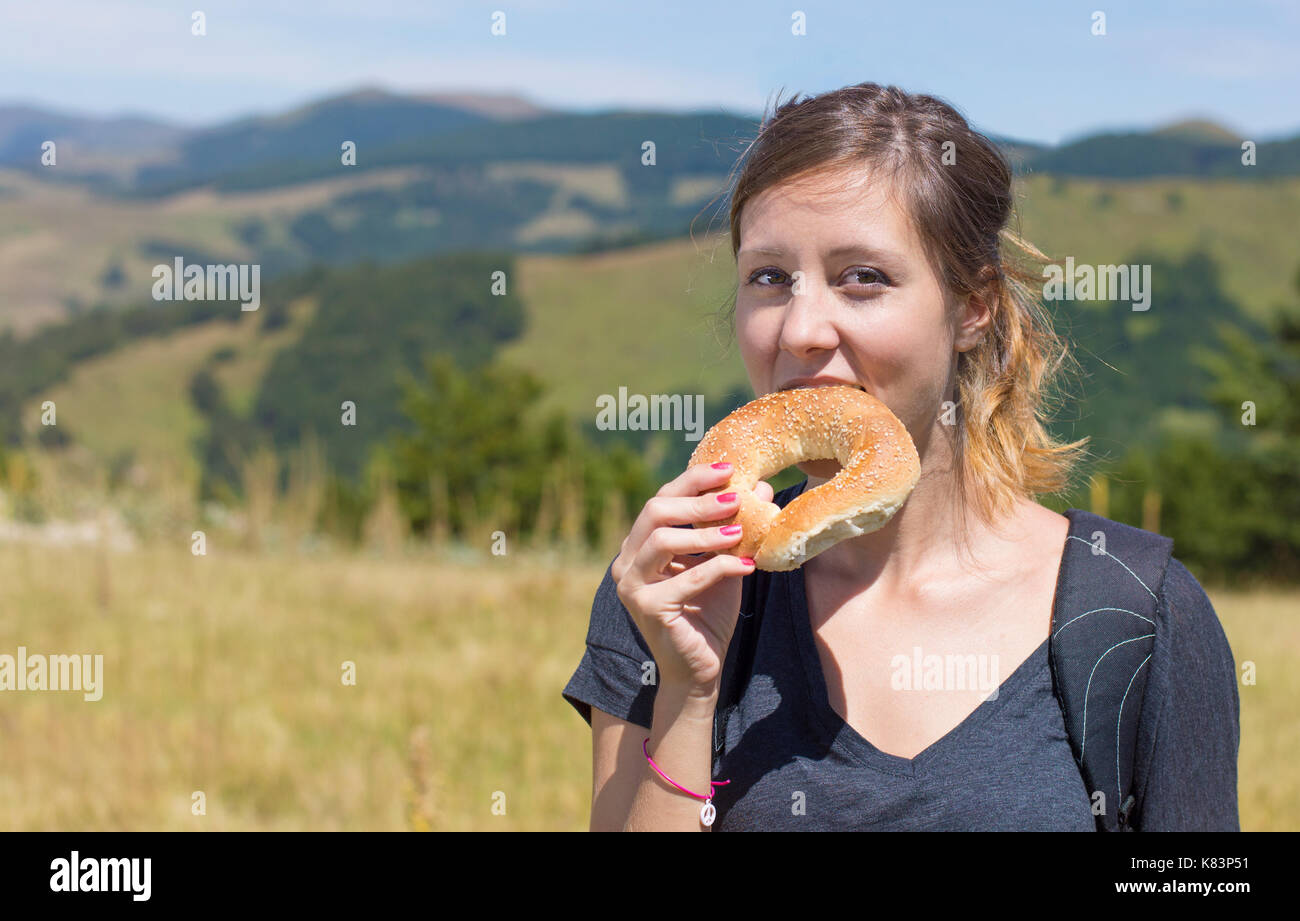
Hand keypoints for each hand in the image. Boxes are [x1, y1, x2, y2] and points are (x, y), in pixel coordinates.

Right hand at [612, 463, 774, 693]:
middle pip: (655, 511)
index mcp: (639, 545)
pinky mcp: (647, 609)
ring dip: (705, 532)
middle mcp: (627, 561)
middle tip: (735, 499)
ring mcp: (631, 585)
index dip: (692, 480)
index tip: (727, 470)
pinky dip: (718, 568)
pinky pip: (685, 579)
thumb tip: (760, 485)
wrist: (699, 667)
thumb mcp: (723, 561)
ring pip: (662, 540)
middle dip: (697, 501)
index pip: (661, 499)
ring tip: (739, 531)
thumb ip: (735, 526)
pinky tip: (746, 566)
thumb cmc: (708, 612)